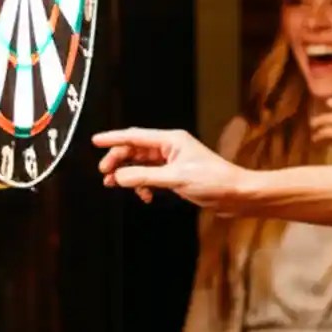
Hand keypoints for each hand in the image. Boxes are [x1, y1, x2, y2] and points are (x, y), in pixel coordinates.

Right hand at [94, 128, 247, 209]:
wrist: (236, 194)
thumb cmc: (214, 180)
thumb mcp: (175, 178)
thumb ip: (144, 177)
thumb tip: (117, 176)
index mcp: (171, 140)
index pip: (135, 136)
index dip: (113, 139)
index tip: (95, 141)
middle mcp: (171, 148)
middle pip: (135, 150)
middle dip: (118, 160)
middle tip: (105, 174)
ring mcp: (174, 162)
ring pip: (142, 165)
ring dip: (129, 175)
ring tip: (116, 185)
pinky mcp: (177, 176)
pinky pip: (151, 177)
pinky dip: (144, 185)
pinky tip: (146, 196)